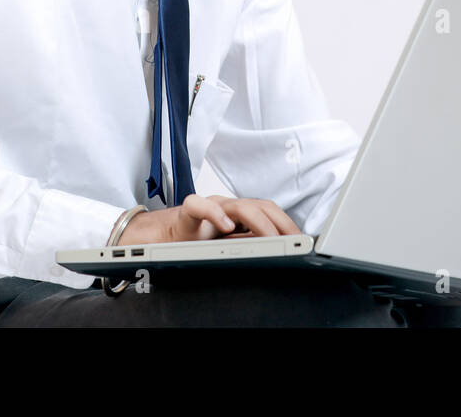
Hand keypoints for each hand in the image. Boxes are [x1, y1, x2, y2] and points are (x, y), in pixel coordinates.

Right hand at [116, 194, 301, 245]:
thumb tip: (280, 256)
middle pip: (260, 205)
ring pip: (237, 204)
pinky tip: (225, 226)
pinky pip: (198, 205)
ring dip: (257, 221)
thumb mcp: (227, 248)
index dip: (287, 224)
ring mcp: (209, 208)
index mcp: (240, 216)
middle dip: (279, 223)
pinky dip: (213, 213)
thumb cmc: (195, 242)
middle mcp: (227, 208)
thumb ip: (249, 247)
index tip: (302, 241)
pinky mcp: (186, 214)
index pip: (270, 213)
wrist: (159, 239)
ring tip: (268, 236)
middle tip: (291, 241)